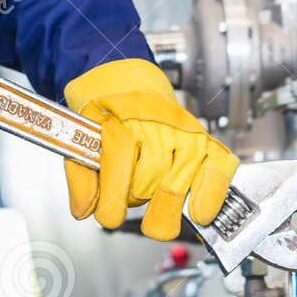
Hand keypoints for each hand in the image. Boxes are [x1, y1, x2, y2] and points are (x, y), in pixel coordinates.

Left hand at [62, 58, 237, 240]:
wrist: (125, 80)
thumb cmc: (103, 110)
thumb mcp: (81, 133)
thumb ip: (80, 174)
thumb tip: (84, 209)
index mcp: (118, 115)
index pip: (119, 157)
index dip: (111, 197)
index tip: (109, 216)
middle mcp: (154, 121)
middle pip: (147, 180)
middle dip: (134, 199)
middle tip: (127, 200)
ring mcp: (182, 130)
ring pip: (176, 184)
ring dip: (162, 204)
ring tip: (153, 202)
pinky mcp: (205, 140)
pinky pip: (216, 171)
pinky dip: (210, 194)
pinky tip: (199, 211)